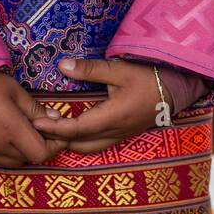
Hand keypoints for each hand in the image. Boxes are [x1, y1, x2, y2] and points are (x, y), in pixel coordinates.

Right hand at [0, 71, 68, 168]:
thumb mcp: (13, 90)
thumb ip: (35, 107)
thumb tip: (55, 118)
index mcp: (12, 130)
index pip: (41, 153)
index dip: (54, 146)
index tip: (58, 133)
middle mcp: (0, 146)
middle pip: (29, 158)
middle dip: (39, 146)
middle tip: (41, 129)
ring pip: (13, 161)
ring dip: (23, 151)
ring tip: (21, 132)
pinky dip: (7, 152)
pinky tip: (3, 134)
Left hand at [31, 57, 172, 153]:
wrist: (177, 89)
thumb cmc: (150, 78)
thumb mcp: (120, 70)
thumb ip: (90, 70)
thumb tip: (63, 66)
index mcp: (113, 118)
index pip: (77, 129)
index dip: (54, 128)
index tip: (36, 122)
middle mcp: (115, 132)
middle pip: (80, 144)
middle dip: (58, 138)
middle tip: (40, 124)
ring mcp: (121, 135)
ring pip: (89, 147)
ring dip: (70, 140)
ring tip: (54, 126)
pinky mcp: (124, 133)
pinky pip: (98, 144)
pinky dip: (82, 140)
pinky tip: (74, 129)